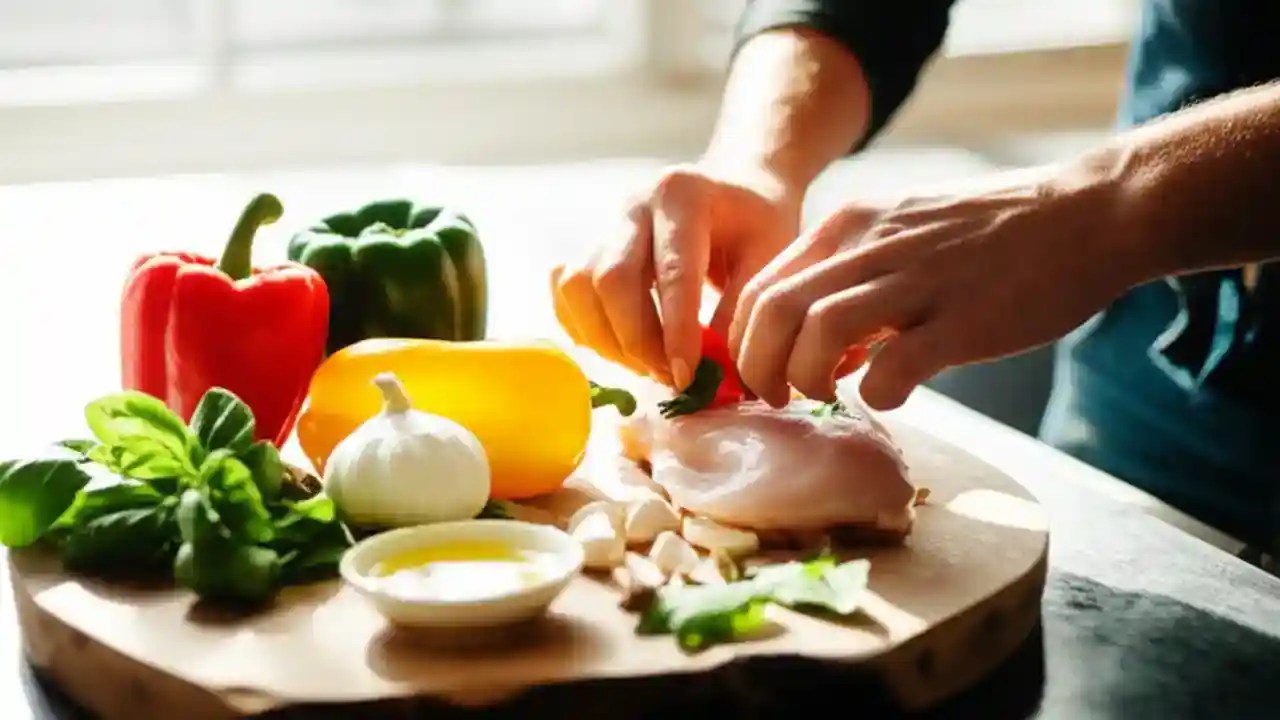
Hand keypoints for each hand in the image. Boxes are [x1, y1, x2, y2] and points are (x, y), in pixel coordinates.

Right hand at [551, 163, 800, 387]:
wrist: (735, 184)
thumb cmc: (757, 221)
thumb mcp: (770, 255)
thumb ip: (741, 308)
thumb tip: (714, 370)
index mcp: (684, 196)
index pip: (671, 272)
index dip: (675, 331)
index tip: (686, 376)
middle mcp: (635, 205)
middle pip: (612, 278)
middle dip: (637, 341)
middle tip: (669, 376)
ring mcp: (606, 223)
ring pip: (579, 287)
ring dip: (606, 339)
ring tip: (646, 364)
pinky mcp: (591, 244)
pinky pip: (566, 291)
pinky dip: (585, 328)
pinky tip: (620, 347)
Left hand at [729, 167, 1126, 409]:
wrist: (1089, 213)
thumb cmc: (993, 234)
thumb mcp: (903, 232)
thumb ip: (852, 276)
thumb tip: (814, 346)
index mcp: (851, 225)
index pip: (760, 287)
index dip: (743, 342)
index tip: (759, 374)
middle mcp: (872, 245)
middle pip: (772, 312)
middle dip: (758, 369)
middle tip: (777, 398)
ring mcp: (918, 281)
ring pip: (818, 333)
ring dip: (805, 380)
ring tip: (822, 397)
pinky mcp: (964, 320)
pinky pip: (894, 368)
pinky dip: (878, 394)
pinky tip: (893, 396)